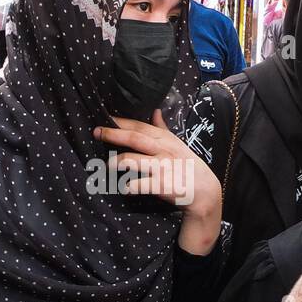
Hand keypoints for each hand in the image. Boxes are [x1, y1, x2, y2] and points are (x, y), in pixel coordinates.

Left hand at [93, 110, 222, 255]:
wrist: (205, 191)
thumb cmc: (188, 166)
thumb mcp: (178, 144)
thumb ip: (163, 129)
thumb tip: (155, 111)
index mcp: (165, 139)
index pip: (141, 126)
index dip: (122, 122)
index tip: (107, 118)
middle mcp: (163, 150)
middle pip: (134, 138)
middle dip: (113, 134)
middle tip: (97, 132)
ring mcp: (162, 167)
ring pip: (133, 161)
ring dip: (117, 161)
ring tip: (108, 165)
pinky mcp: (161, 185)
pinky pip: (139, 185)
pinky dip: (129, 187)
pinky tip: (125, 189)